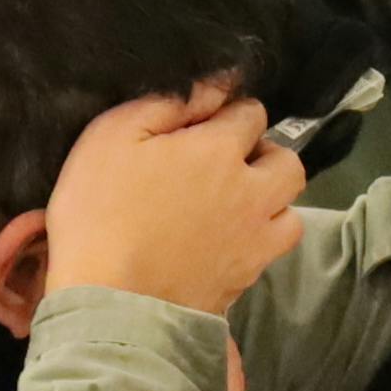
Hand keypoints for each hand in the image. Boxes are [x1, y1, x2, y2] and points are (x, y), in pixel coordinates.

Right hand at [42, 81, 303, 314]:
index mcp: (219, 149)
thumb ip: (166, 103)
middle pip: (287, 161)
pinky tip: (232, 240)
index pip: (250, 111)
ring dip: (272, 199)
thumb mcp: (112, 135)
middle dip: (264, 153)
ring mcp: (255, 239)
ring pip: (291, 209)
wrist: (110, 303)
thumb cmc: (99, 211)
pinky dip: (263, 239)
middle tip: (228, 163)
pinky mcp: (248, 279)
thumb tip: (213, 87)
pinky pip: (275, 249)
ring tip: (238, 204)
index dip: (227, 111)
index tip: (204, 122)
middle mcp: (251, 191)